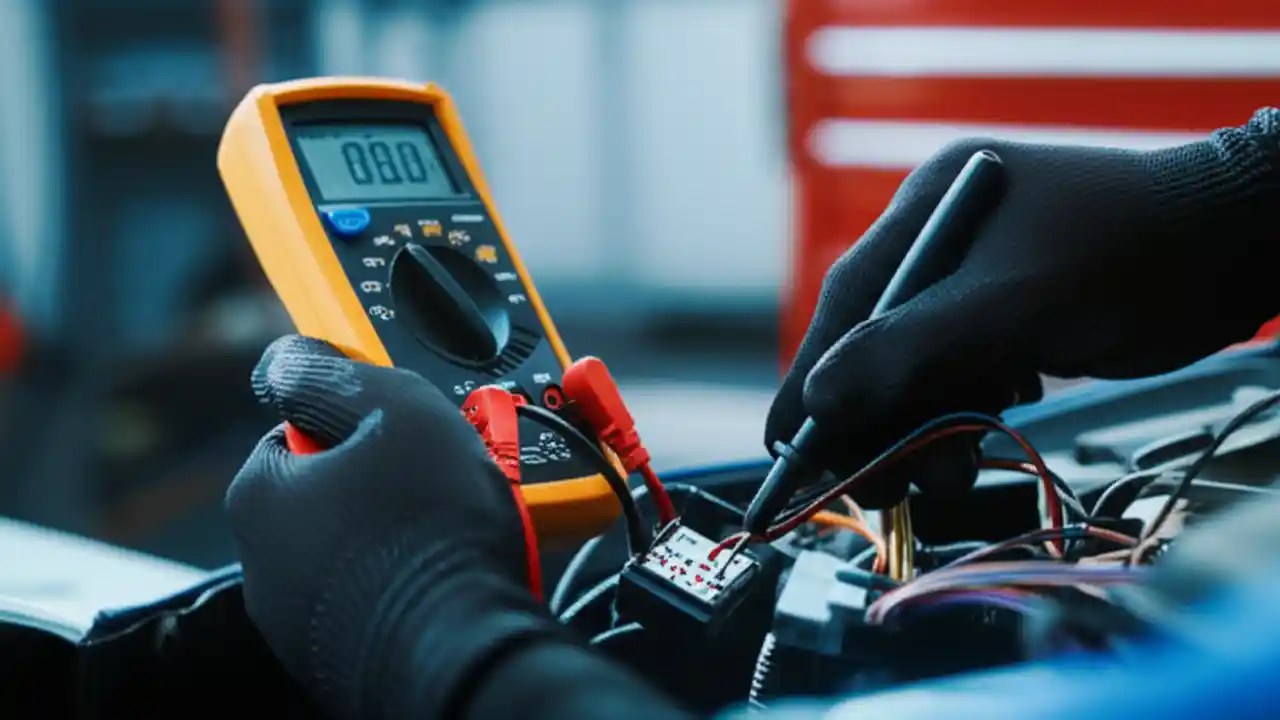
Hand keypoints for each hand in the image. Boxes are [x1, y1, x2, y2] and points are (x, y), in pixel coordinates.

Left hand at [226, 335, 552, 718]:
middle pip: (331, 491)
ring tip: (455, 530)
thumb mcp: (397, 410)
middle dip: (384, 481)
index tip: (403, 428)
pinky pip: (374, 598)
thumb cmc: (429, 531)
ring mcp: (298, 619)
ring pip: (356, 547)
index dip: (360, 421)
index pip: (300, 430)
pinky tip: (448, 577)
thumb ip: (339, 373)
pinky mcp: (338, 659)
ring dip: (399, 533)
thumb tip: (291, 354)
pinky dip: (406, 584)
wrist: (463, 647)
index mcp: (261, 494)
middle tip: (439, 480)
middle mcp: (263, 562)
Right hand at [767, 110, 1279, 507]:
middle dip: (878, 415)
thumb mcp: (1015, 302)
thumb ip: (914, 349)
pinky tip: (985, 427)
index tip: (787, 442)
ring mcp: (976, 283)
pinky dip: (963, 412)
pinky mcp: (1009, 321)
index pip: (849, 300)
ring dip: (925, 425)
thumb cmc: (1133, 254)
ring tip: (941, 471)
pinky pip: (960, 376)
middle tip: (878, 480)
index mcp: (930, 209)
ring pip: (920, 369)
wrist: (1236, 249)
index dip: (814, 374)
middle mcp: (943, 244)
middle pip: (877, 342)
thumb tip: (817, 401)